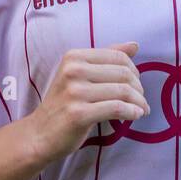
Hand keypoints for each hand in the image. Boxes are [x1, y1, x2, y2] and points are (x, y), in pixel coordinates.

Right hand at [23, 42, 148, 163]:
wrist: (39, 134)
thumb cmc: (63, 104)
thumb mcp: (80, 75)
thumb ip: (105, 59)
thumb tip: (134, 45)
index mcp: (74, 57)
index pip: (118, 57)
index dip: (134, 71)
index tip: (136, 85)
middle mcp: (73, 71)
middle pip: (123, 73)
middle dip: (138, 88)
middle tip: (141, 100)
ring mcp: (75, 92)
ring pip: (123, 91)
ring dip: (139, 102)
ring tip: (141, 109)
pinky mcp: (79, 113)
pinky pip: (117, 108)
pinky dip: (132, 112)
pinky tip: (135, 116)